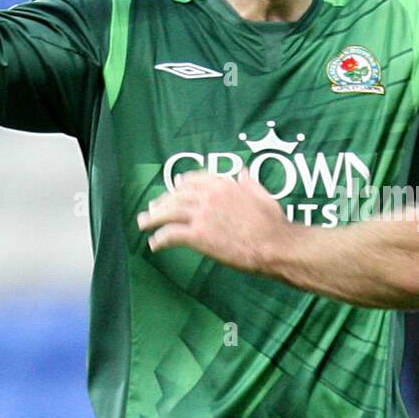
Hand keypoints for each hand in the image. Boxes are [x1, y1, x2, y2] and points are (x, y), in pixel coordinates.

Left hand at [137, 170, 289, 272]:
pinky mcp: (199, 236)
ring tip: (144, 224)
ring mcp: (202, 215)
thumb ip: (250, 183)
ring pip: (169, 213)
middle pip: (177, 196)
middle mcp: (209, 196)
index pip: (193, 180)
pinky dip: (160, 239)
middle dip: (162, 202)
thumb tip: (244, 172)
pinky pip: (171, 235)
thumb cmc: (273, 223)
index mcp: (223, 184)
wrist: (275, 245)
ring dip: (153, 218)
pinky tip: (154, 244)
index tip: (174, 190)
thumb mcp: (263, 195)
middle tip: (152, 210)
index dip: (180, 186)